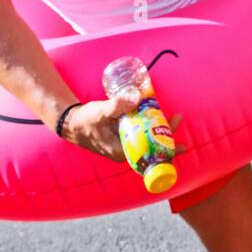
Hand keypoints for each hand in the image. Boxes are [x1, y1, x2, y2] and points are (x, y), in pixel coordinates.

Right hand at [59, 95, 185, 162]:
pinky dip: (149, 127)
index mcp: (122, 153)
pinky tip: (155, 117)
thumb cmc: (85, 120)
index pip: (150, 154)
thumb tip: (137, 98)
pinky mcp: (121, 138)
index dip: (167, 148)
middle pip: (151, 148)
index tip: (182, 143)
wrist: (70, 122)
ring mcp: (123, 146)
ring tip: (171, 119)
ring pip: (147, 142)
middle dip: (167, 137)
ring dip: (159, 131)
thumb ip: (117, 105)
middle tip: (177, 119)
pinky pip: (141, 136)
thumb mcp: (101, 112)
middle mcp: (124, 153)